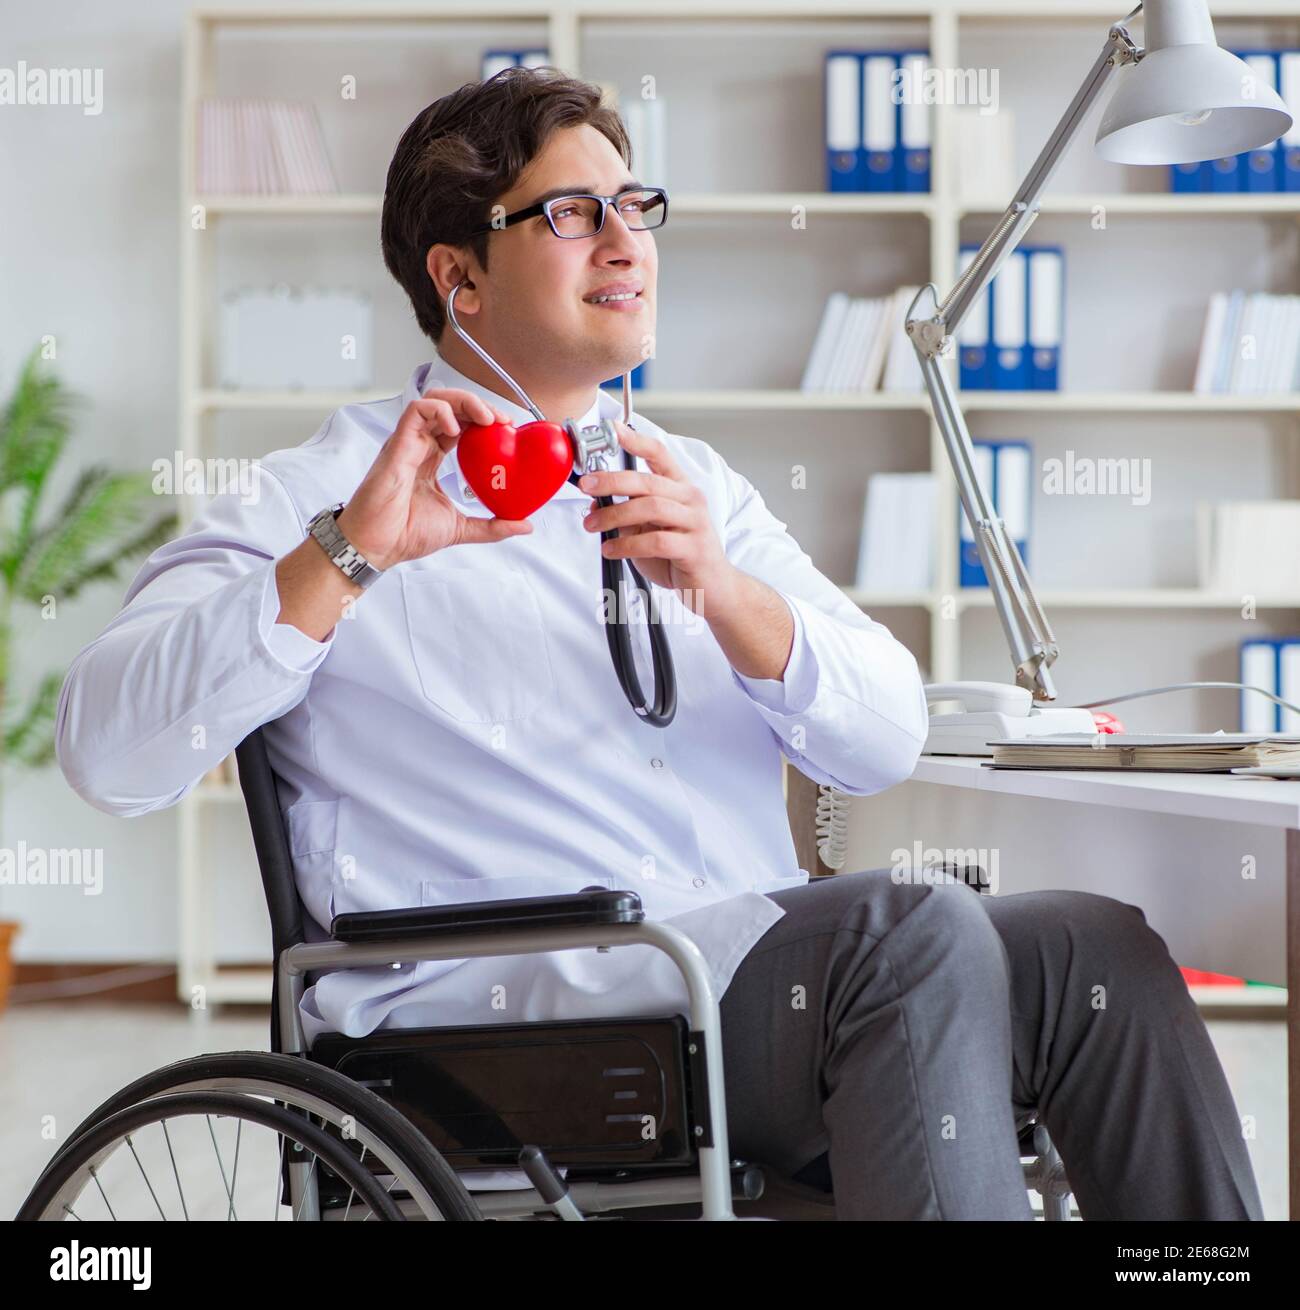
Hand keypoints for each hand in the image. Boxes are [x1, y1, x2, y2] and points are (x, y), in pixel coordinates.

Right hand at [336, 388, 529, 569]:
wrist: (377, 547)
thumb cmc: (405, 534)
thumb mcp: (460, 528)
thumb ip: (492, 526)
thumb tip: (525, 524)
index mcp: (431, 459)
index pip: (460, 424)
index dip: (483, 419)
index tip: (507, 428)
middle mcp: (419, 445)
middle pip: (449, 406)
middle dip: (479, 405)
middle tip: (502, 420)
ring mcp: (407, 443)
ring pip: (433, 400)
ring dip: (464, 401)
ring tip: (485, 418)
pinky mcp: (396, 445)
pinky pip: (416, 411)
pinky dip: (440, 411)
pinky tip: (456, 428)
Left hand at [580, 423, 737, 615]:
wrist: (714, 588)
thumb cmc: (680, 557)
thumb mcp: (647, 532)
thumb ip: (625, 516)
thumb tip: (593, 504)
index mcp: (679, 488)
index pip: (659, 454)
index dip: (635, 439)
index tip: (612, 430)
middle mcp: (690, 499)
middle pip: (648, 481)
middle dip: (612, 481)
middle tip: (587, 486)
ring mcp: (695, 523)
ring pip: (651, 508)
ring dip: (615, 515)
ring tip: (593, 526)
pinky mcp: (695, 548)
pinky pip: (656, 541)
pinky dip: (627, 544)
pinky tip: (611, 549)